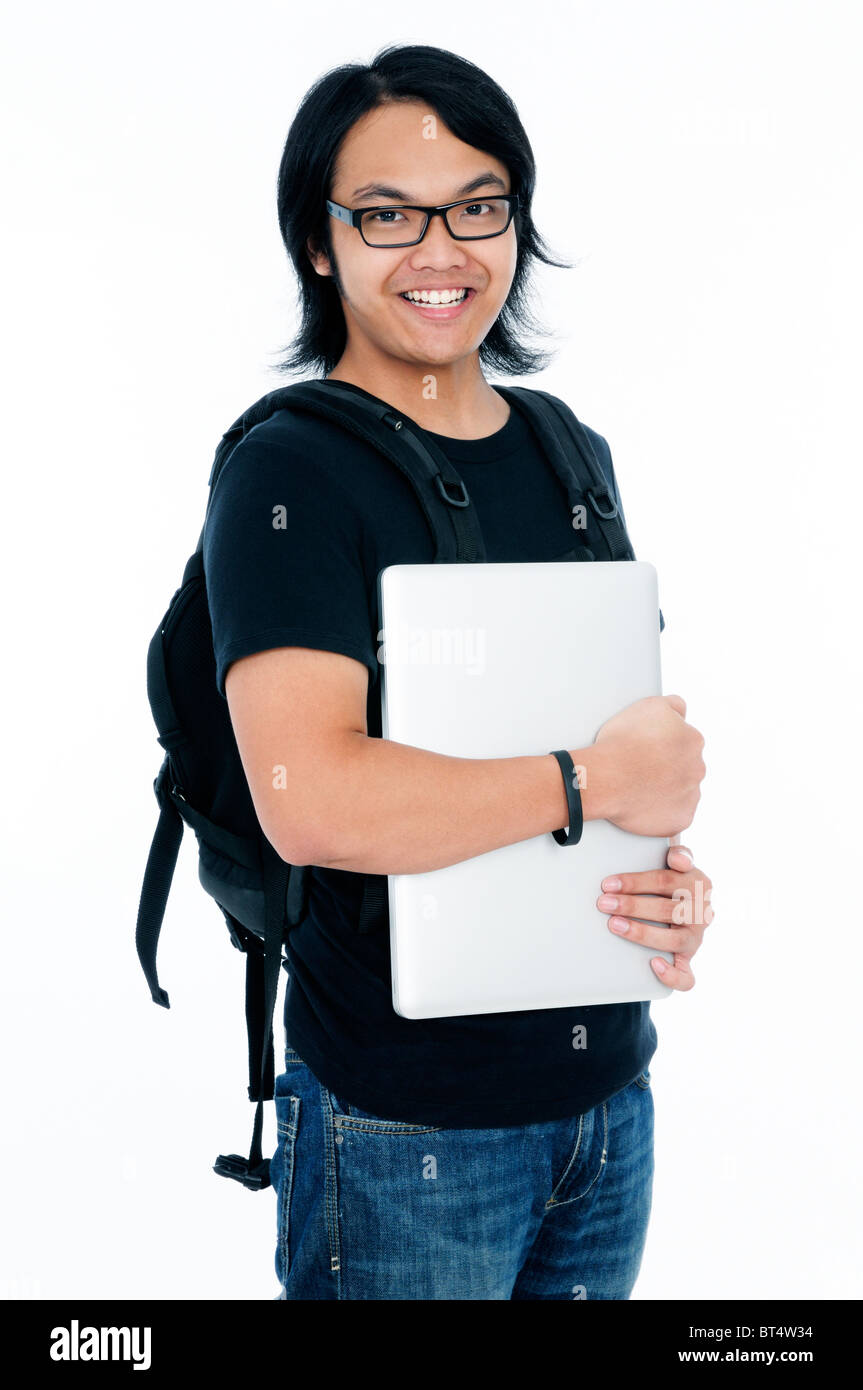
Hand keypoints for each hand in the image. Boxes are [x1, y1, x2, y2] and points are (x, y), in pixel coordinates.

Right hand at [588, 694, 705, 835]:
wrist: (606, 778)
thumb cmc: (622, 742)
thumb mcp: (649, 705)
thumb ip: (674, 705)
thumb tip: (682, 711)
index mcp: (693, 740)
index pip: (683, 741)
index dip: (661, 745)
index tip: (645, 749)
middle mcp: (698, 768)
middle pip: (684, 767)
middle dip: (666, 768)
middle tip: (639, 769)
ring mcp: (691, 796)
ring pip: (680, 792)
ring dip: (664, 790)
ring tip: (636, 788)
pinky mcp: (681, 819)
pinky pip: (673, 816)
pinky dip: (660, 813)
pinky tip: (641, 805)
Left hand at [595, 840, 712, 990]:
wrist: (680, 903)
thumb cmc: (668, 882)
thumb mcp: (672, 863)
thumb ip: (678, 855)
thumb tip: (677, 857)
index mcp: (699, 883)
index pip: (667, 880)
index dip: (637, 882)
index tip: (609, 883)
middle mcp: (701, 912)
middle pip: (667, 909)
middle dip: (632, 906)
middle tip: (604, 903)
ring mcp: (696, 938)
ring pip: (674, 941)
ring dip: (642, 933)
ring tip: (615, 925)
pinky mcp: (688, 960)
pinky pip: (686, 976)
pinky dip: (671, 974)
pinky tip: (653, 964)